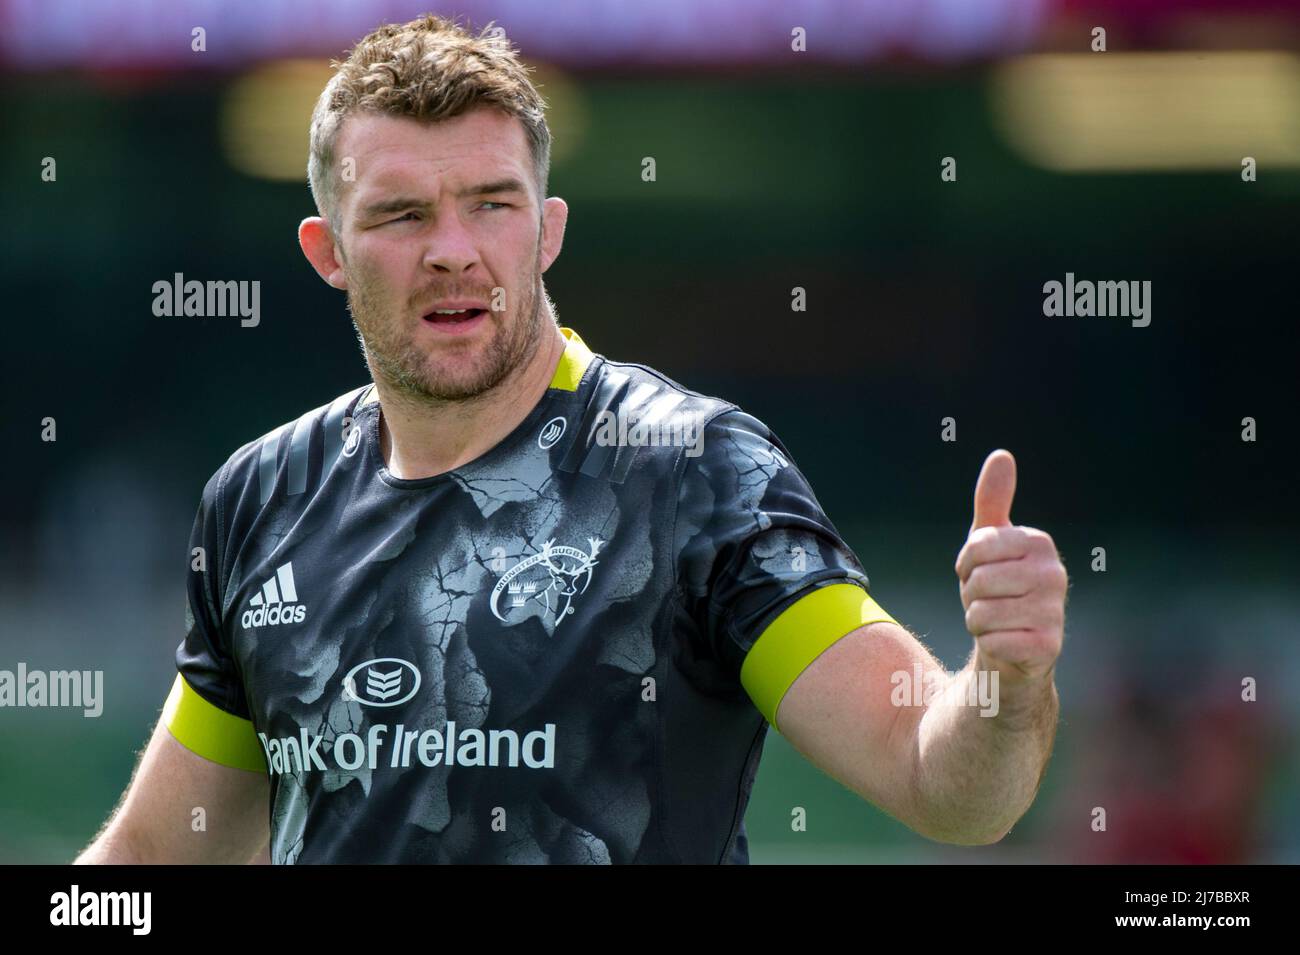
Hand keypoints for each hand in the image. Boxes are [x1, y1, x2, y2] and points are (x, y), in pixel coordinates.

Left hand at [954, 450, 1066, 683]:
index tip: (978, 573)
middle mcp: (1054, 574)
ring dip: (977, 621)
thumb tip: (1002, 456)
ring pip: (980, 613)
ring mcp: (1055, 612)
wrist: (1014, 648)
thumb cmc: (999, 590)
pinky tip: (1005, 643)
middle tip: (989, 602)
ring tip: (997, 622)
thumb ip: (993, 501)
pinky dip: (988, 644)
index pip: (976, 547)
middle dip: (970, 596)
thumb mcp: (991, 543)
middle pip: (977, 581)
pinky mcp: (1048, 647)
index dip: (965, 565)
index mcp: (1039, 543)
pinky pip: (991, 640)